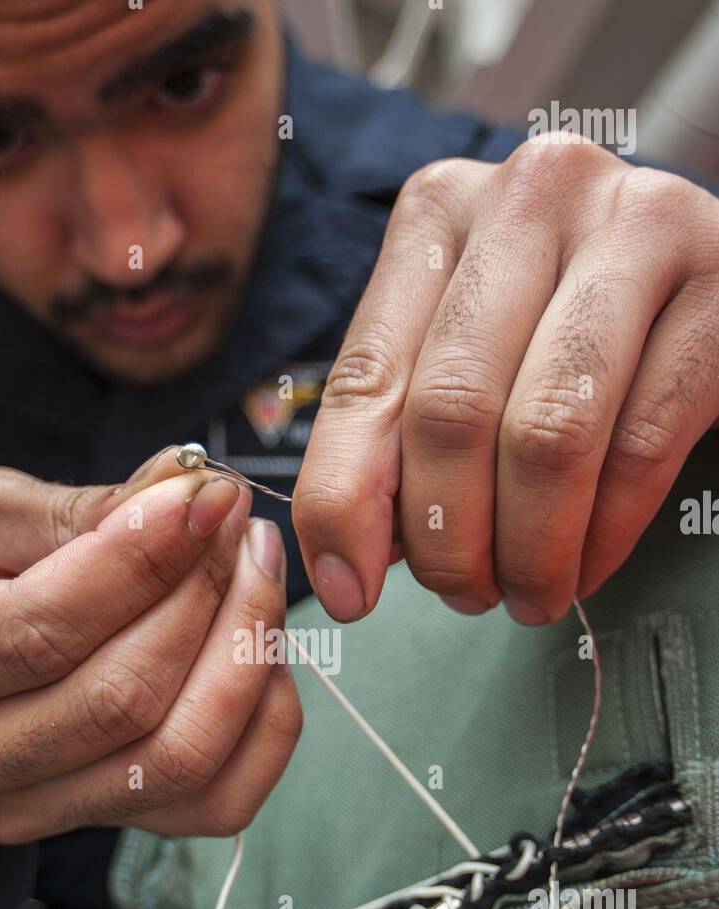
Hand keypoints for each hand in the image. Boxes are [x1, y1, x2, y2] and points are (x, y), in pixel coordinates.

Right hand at [0, 448, 300, 844]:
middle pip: (121, 702)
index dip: (145, 559)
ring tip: (255, 572)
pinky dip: (266, 721)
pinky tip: (257, 649)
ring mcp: (20, 815)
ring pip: (177, 758)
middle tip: (238, 526)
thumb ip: (84, 508)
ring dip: (245, 654)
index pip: (43, 629)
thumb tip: (191, 484)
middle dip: (206, 597)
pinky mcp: (96, 833)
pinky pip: (219, 801)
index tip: (207, 497)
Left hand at [294, 135, 718, 623]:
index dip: (345, 504)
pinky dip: (604, 532)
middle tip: (466, 593)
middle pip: (454, 410)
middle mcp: (533, 196)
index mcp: (440, 212)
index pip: (366, 379)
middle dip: (450, 539)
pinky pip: (642, 444)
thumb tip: (346, 575)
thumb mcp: (461, 359)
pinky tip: (587, 561)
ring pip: (549, 434)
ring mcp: (637, 227)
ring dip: (530, 548)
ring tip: (530, 590)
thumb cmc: (562, 326)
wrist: (704, 275)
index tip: (349, 592)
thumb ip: (389, 445)